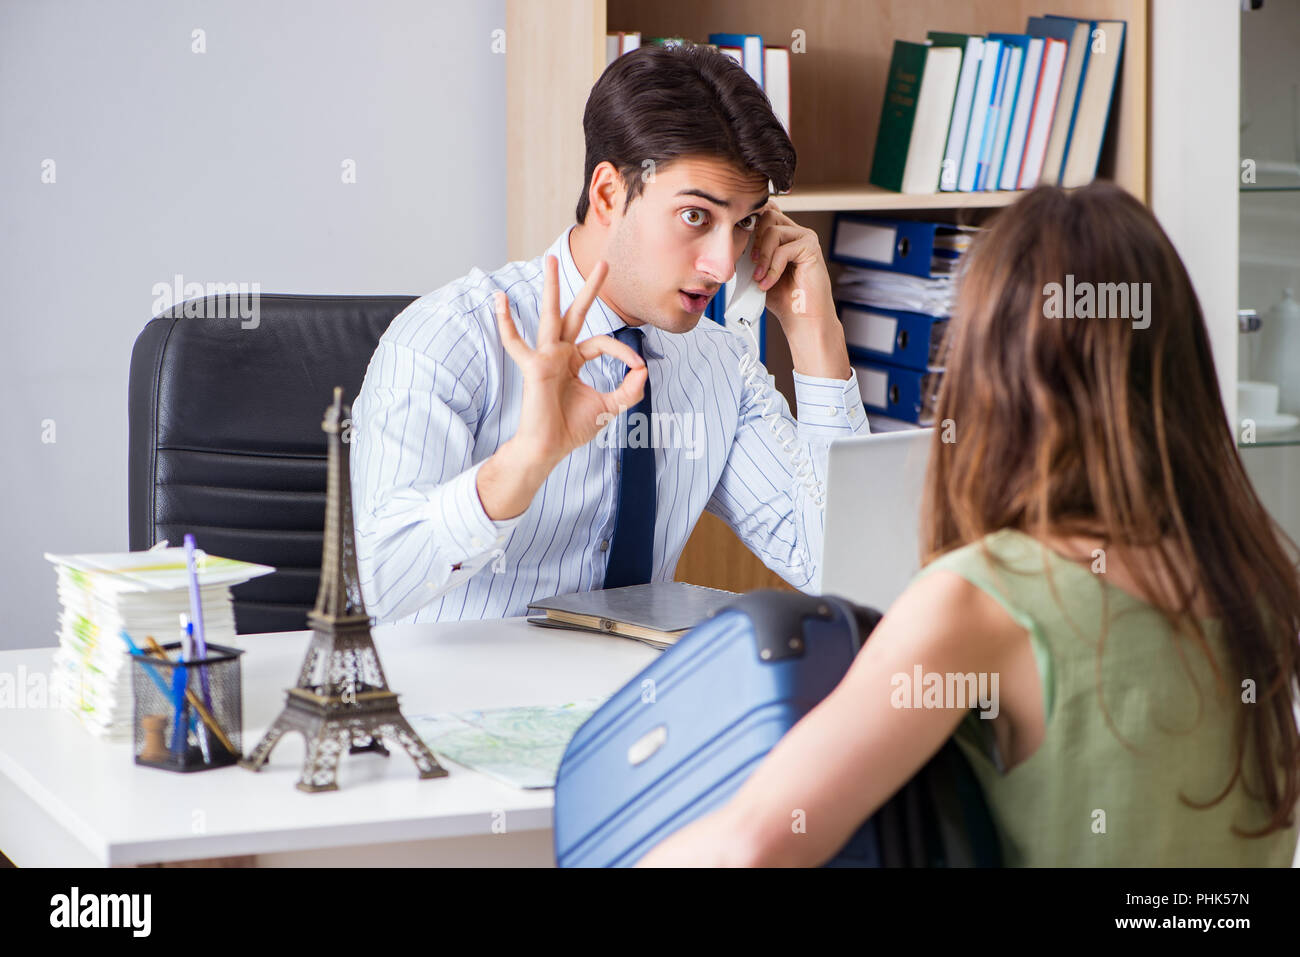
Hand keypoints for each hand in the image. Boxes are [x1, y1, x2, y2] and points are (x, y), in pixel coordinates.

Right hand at [477, 256, 646, 520]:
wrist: (548, 448)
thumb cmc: (572, 429)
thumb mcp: (609, 407)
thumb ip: (629, 390)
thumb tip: (644, 370)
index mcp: (574, 359)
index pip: (602, 342)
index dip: (623, 351)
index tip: (637, 369)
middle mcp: (559, 353)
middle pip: (576, 313)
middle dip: (590, 288)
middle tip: (604, 262)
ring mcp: (545, 357)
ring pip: (549, 315)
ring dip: (551, 287)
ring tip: (549, 260)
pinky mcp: (534, 366)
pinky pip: (516, 342)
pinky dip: (506, 322)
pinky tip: (499, 300)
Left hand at [747, 201, 850, 379]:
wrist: (802, 318)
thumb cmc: (782, 298)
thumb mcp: (757, 271)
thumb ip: (749, 254)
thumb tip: (731, 243)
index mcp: (782, 234)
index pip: (764, 212)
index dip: (749, 222)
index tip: (737, 244)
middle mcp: (794, 232)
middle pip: (767, 216)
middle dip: (752, 239)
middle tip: (749, 262)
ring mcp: (804, 238)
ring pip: (773, 232)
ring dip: (761, 257)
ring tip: (759, 278)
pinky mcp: (811, 248)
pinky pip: (784, 250)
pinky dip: (772, 268)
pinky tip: (768, 283)